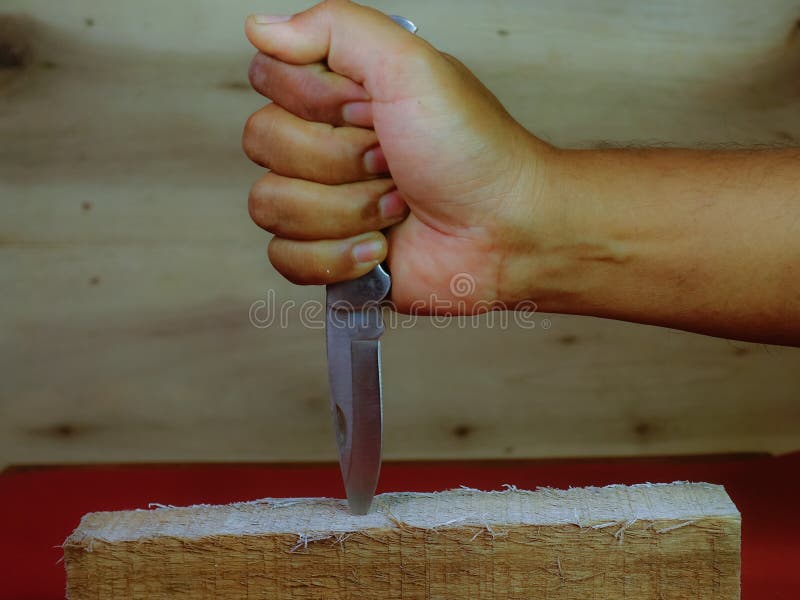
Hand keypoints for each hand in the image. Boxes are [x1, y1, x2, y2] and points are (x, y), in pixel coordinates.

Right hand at [243, 0, 552, 312]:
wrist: (507, 230)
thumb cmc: (473, 149)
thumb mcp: (411, 66)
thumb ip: (335, 28)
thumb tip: (260, 25)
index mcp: (337, 92)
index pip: (268, 80)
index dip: (318, 101)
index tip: (372, 109)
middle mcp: (322, 143)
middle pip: (263, 142)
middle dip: (339, 160)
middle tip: (392, 160)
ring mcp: (322, 202)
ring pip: (270, 205)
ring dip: (346, 210)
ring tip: (396, 205)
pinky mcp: (327, 255)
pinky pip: (284, 258)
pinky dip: (339, 256)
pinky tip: (381, 246)